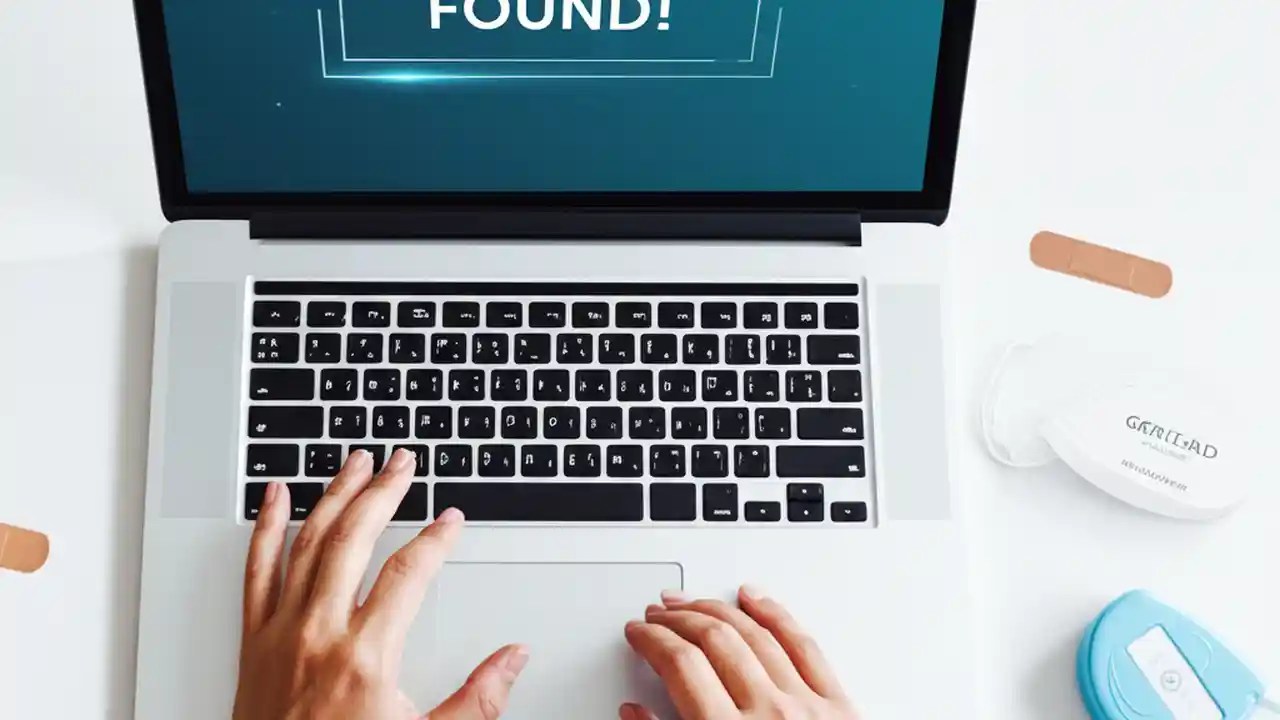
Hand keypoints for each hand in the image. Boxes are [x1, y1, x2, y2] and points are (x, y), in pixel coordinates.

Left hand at [233, 448, 528, 719]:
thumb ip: (478, 700)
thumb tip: (513, 658)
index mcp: (366, 658)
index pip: (410, 574)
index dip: (436, 539)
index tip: (451, 520)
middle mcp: (318, 635)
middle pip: (354, 540)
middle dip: (383, 491)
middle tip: (402, 462)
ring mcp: (280, 634)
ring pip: (306, 543)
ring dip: (333, 495)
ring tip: (354, 463)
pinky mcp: (252, 644)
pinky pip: (255, 571)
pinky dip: (265, 528)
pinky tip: (274, 497)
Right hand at [622, 587, 858, 719]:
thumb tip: (635, 715)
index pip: (681, 666)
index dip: (652, 641)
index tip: (639, 633)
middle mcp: (771, 717)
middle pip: (715, 641)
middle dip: (678, 619)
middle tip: (658, 615)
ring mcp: (810, 708)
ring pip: (756, 634)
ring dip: (717, 610)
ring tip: (692, 603)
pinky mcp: (841, 708)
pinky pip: (804, 645)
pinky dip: (776, 615)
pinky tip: (756, 600)